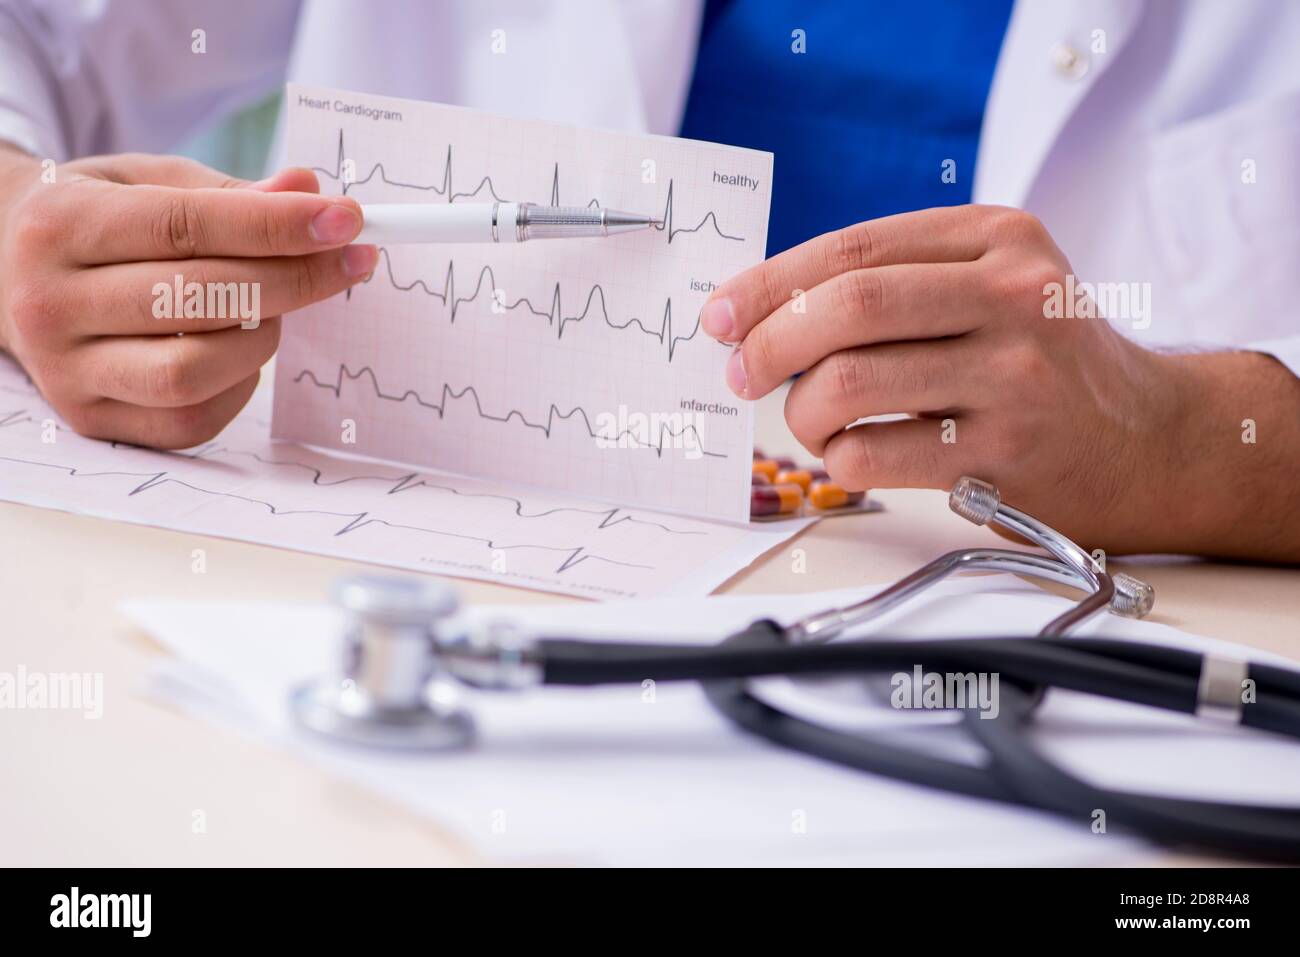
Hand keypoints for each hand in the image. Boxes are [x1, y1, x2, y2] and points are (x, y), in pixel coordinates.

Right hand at [0, 147, 376, 447]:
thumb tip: (308, 192)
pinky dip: (239, 384)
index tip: (346, 221)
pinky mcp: (94, 421)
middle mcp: (50, 303)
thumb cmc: (96, 222)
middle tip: (349, 261)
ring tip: (274, 307)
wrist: (8, 275)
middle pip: (198, 300)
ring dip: (262, 337)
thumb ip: (229, 192)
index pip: (186, 227)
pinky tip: (242, 349)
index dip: (277, 226)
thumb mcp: (147, 182)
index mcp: (60, 225)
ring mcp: (67, 373)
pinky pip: (192, 418)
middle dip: (293, 279)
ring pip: (194, 370)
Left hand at [699, 205, 1299, 557]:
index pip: (854, 249)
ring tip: (808, 421)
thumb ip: (902, 279)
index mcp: (997, 238)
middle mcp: (1011, 295)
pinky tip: (850, 455)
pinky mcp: (1006, 453)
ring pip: (851, 383)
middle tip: (740, 372)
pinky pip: (875, 453)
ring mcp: (1014, 375)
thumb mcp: (995, 284)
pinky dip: (838, 458)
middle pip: (847, 307)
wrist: (1149, 437)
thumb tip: (767, 306)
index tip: (721, 313)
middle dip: (769, 341)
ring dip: (801, 411)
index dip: (770, 282)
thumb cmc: (1046, 359)